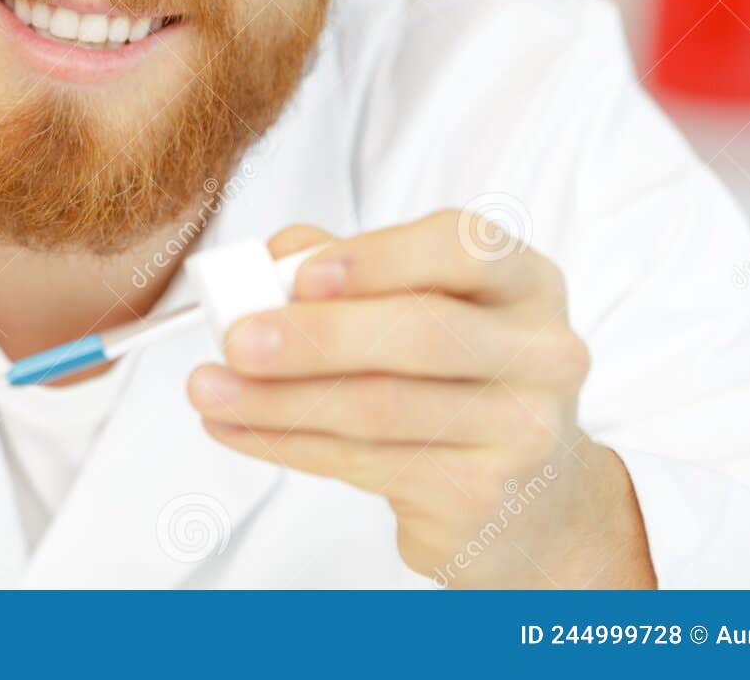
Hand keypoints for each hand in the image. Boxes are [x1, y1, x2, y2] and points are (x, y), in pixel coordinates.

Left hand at [186, 214, 654, 587]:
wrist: (533, 501)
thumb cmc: (460, 380)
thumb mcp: (426, 307)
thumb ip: (350, 270)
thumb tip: (269, 262)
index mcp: (525, 282)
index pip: (463, 248)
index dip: (378, 258)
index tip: (301, 273)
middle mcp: (540, 353)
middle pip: (420, 334)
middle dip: (314, 336)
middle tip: (236, 338)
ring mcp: (519, 431)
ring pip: (379, 408)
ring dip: (277, 399)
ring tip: (210, 389)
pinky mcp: (478, 497)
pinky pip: (362, 463)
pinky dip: (286, 443)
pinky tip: (237, 427)